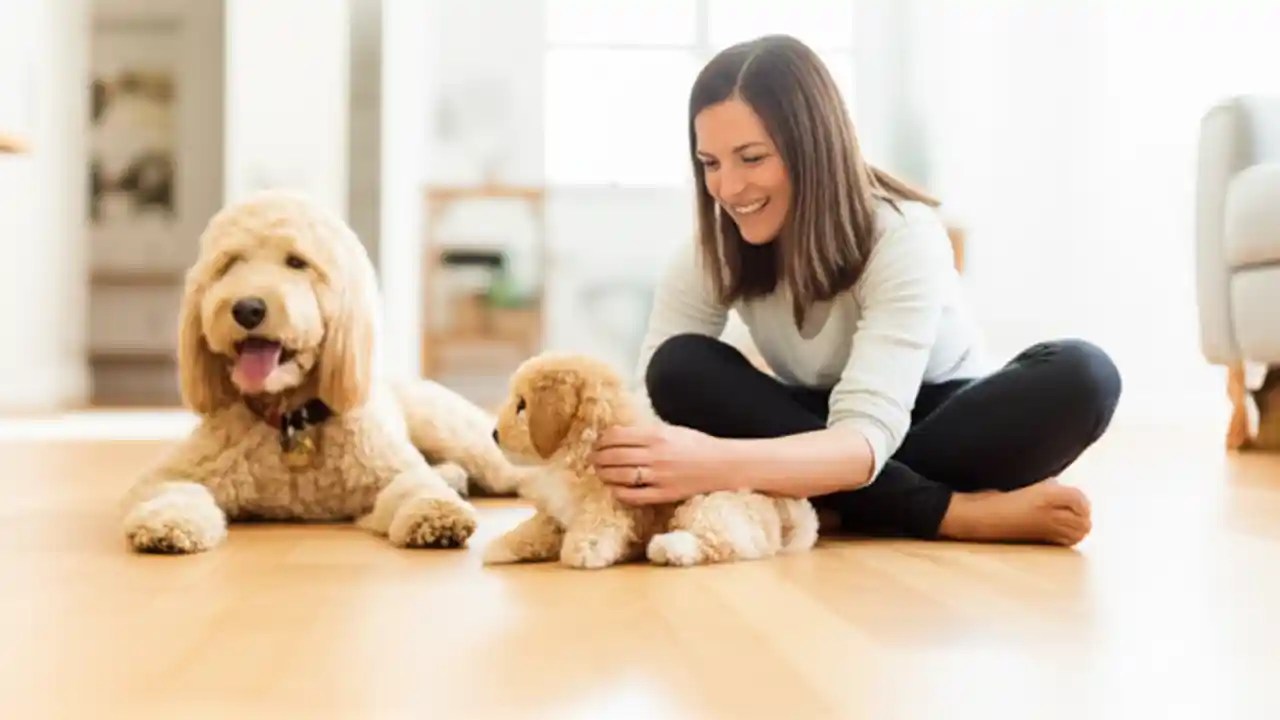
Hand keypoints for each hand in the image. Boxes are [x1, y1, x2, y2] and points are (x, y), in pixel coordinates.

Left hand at [589, 424, 727, 504]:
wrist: (723, 465)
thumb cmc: (697, 445)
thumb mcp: (672, 430)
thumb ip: (647, 432)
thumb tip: (619, 435)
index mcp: (657, 435)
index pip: (617, 436)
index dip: (602, 440)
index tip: (598, 443)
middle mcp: (656, 455)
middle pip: (614, 456)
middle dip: (598, 457)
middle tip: (593, 459)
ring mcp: (659, 476)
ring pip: (620, 476)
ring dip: (604, 474)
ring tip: (599, 472)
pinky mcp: (664, 494)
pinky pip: (634, 496)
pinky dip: (619, 492)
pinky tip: (614, 489)